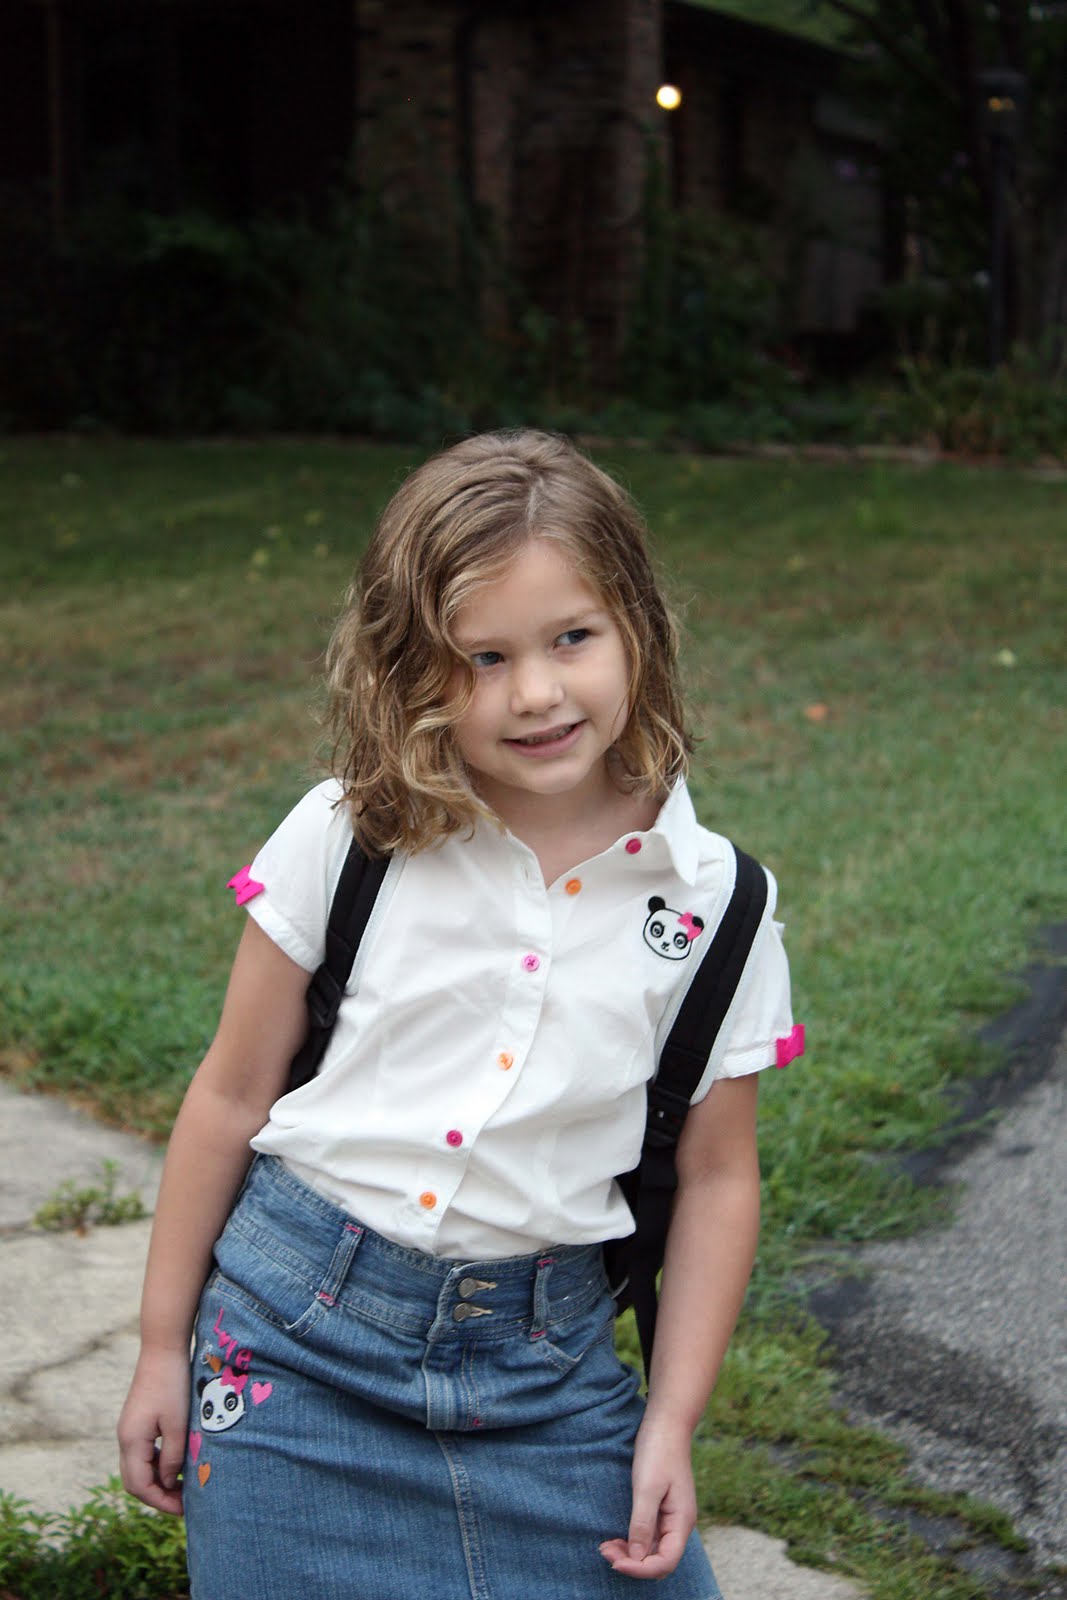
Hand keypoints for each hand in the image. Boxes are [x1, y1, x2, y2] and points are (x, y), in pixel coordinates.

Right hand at [117, 1346, 189, 1515]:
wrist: (162, 1350)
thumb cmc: (173, 1384)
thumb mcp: (177, 1424)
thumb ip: (173, 1457)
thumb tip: (168, 1483)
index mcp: (131, 1441)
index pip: (139, 1486)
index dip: (160, 1502)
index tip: (184, 1509)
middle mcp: (125, 1438)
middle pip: (134, 1481)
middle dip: (157, 1496)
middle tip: (184, 1503)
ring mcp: (129, 1430)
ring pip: (137, 1469)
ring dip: (157, 1482)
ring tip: (183, 1488)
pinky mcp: (136, 1423)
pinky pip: (143, 1454)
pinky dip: (157, 1466)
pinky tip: (177, 1466)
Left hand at [598, 1415, 697, 1579]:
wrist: (666, 1423)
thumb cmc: (658, 1451)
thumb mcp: (647, 1487)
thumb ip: (642, 1523)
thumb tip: (635, 1557)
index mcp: (682, 1521)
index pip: (666, 1562)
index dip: (641, 1569)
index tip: (615, 1562)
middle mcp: (678, 1524)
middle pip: (658, 1560)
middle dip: (632, 1563)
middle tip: (604, 1552)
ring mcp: (670, 1516)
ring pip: (651, 1549)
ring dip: (629, 1553)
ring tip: (605, 1547)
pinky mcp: (661, 1508)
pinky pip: (647, 1535)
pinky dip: (631, 1540)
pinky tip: (615, 1538)